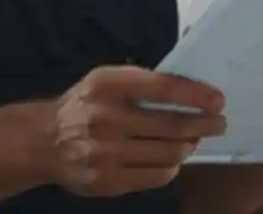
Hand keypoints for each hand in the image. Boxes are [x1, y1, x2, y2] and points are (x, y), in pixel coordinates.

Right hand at [43, 66, 226, 197]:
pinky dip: (172, 167)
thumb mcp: (104, 81)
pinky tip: (174, 159)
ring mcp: (106, 153)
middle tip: (219, 123)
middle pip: (171, 124)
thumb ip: (140, 81)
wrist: (44, 141)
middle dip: (203, 124)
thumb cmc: (84, 105)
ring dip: (189, 146)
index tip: (218, 100)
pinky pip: (156, 176)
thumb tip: (190, 89)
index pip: (162, 87)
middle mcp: (105, 118)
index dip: (195, 94)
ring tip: (193, 140)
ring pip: (168, 153)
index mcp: (106, 86)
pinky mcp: (108, 181)